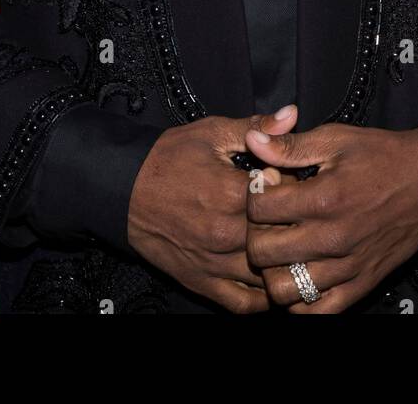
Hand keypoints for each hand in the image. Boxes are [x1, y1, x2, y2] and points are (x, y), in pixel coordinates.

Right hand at [126, 104, 298, 311]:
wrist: (124, 189)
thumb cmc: (167, 159)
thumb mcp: (211, 132)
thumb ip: (256, 126)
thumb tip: (291, 115)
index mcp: (231, 194)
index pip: (287, 195)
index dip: (294, 184)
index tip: (289, 177)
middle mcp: (226, 234)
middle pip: (283, 236)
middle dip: (292, 222)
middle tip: (292, 210)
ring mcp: (216, 263)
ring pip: (269, 273)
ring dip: (283, 259)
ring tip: (286, 241)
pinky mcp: (203, 283)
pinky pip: (245, 302)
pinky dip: (264, 295)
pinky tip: (271, 276)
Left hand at [244, 117, 417, 312]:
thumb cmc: (384, 155)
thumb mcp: (337, 138)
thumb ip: (291, 145)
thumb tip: (252, 142)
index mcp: (325, 197)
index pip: (259, 208)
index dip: (254, 193)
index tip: (266, 183)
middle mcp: (333, 238)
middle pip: (262, 253)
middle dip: (255, 231)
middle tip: (269, 217)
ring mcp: (347, 268)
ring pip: (282, 289)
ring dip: (273, 269)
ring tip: (283, 245)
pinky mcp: (361, 285)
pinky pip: (316, 311)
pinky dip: (299, 298)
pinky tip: (301, 270)